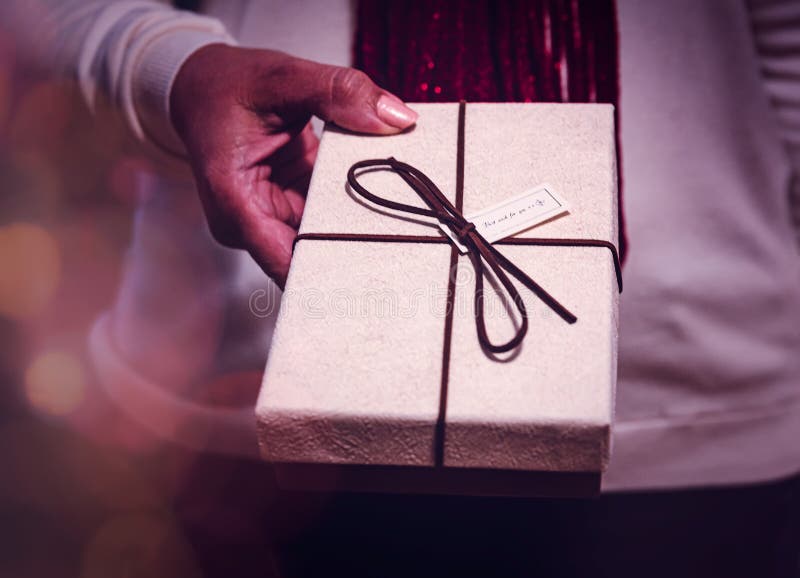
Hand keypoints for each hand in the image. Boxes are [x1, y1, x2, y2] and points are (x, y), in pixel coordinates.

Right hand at [170, 44, 416, 286]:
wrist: (203, 86)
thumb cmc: (228, 86)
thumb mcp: (284, 77)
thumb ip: (340, 93)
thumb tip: (397, 119)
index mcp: (234, 201)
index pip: (285, 260)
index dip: (331, 271)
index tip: (375, 269)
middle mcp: (248, 223)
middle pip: (308, 257)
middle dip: (353, 250)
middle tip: (405, 245)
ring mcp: (268, 221)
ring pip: (322, 242)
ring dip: (356, 230)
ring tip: (401, 223)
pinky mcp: (287, 212)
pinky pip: (325, 221)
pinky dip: (350, 211)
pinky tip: (381, 202)